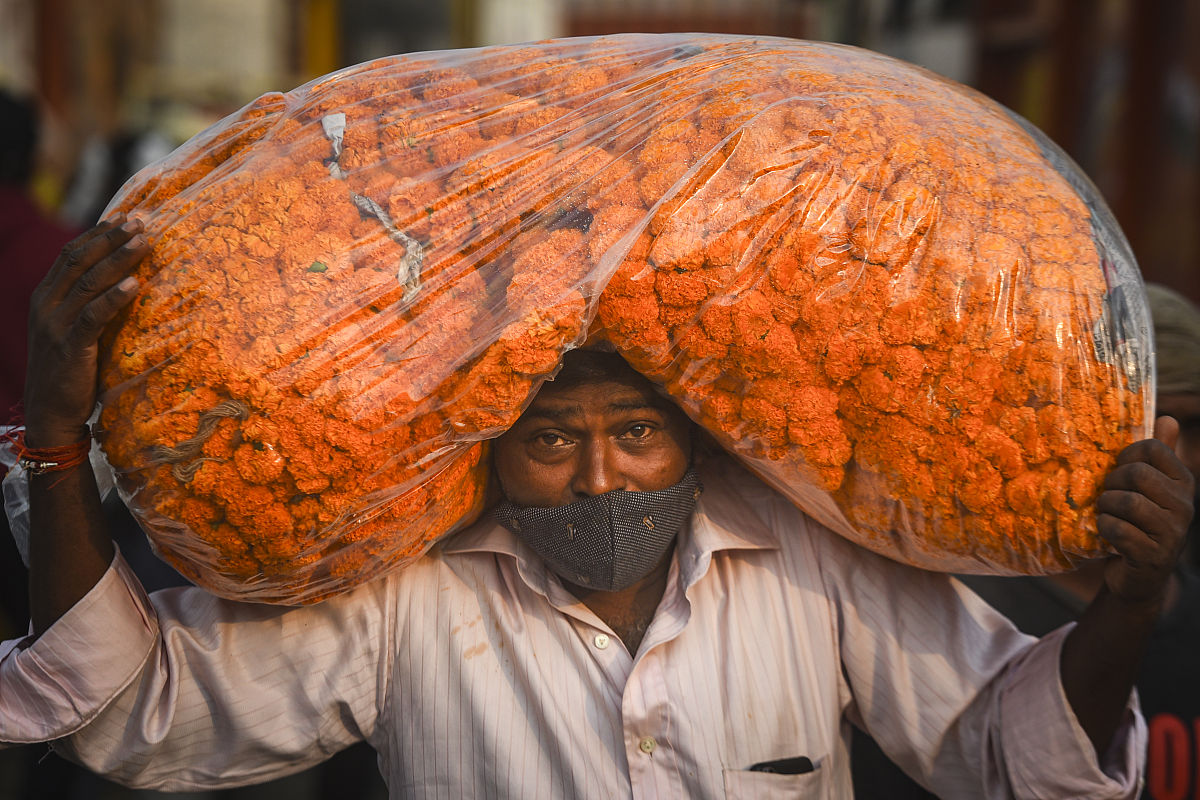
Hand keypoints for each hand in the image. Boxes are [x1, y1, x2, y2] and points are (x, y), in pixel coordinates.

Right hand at [24, 217, 147, 446]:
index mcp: (45, 297)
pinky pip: (93, 316)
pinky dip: (115, 298)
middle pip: (79, 261)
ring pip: (88, 283)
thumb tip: (124, 280)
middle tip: (141, 220)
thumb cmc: (72, 370)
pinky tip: (135, 284)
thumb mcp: (75, 330)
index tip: (125, 215)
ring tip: (144, 241)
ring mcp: (55, 326)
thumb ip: (89, 305)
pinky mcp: (70, 347)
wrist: (50, 413)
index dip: (98, 234)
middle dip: (111, 238)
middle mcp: (46, 306)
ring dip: (118, 259)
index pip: (71, 255)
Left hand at [1096, 416, 1195, 608]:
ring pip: (1126, 501)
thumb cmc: (1139, 522)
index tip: (1121, 471)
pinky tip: (1107, 534)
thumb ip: (1160, 453)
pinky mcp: (1153, 555)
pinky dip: (1104, 528)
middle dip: (1111, 484)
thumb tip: (1167, 417)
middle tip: (1109, 497)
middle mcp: (1185, 505)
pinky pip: (1117, 529)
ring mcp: (1173, 532)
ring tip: (1107, 514)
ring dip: (1105, 507)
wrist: (1138, 575)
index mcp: (1183, 481)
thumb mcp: (1150, 487)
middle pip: (1136, 474)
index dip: (1127, 456)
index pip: (1153, 448)